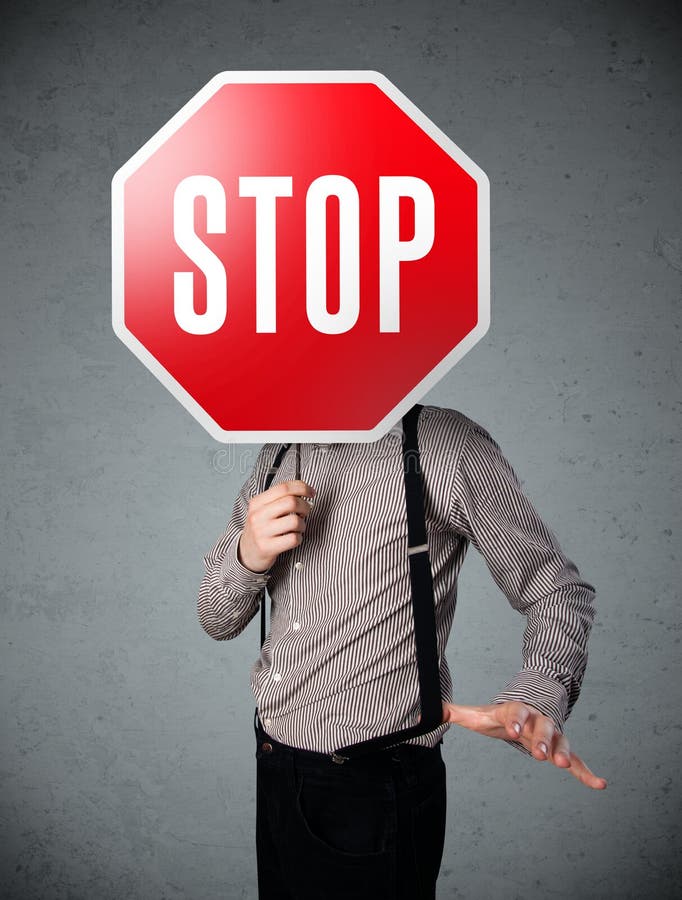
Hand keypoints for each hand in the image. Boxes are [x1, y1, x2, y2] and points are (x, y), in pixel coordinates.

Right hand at [238, 480, 315, 572]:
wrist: (246, 553)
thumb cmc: (260, 529)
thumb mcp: (262, 509)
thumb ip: (279, 499)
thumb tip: (304, 491)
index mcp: (257, 502)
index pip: (283, 488)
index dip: (302, 488)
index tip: (311, 492)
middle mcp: (258, 516)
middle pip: (291, 502)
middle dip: (305, 506)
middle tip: (305, 512)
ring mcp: (262, 532)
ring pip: (295, 521)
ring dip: (302, 524)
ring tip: (297, 527)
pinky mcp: (267, 547)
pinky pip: (294, 539)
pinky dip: (299, 538)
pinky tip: (293, 538)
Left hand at [425, 700, 606, 789]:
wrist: (532, 703)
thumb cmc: (502, 716)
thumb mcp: (480, 714)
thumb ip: (458, 713)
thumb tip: (426, 713)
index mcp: (516, 712)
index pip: (515, 714)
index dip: (515, 721)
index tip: (513, 730)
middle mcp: (538, 721)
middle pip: (541, 728)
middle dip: (540, 739)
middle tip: (540, 754)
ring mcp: (552, 734)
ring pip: (560, 740)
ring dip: (563, 752)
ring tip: (565, 765)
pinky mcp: (563, 749)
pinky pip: (578, 761)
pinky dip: (588, 773)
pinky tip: (600, 785)